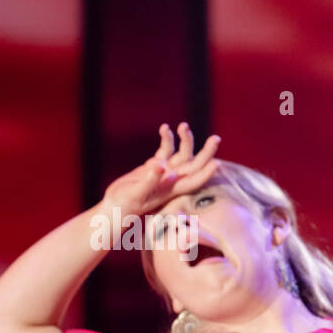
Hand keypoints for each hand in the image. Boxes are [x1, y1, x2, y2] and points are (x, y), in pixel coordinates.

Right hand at [100, 122, 220, 220]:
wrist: (115, 206)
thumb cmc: (125, 203)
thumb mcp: (137, 192)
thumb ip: (150, 180)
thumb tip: (161, 165)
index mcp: (171, 189)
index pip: (195, 181)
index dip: (206, 173)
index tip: (216, 162)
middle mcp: (172, 180)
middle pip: (195, 165)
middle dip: (207, 152)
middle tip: (216, 138)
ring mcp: (164, 172)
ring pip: (182, 154)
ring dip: (185, 140)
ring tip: (183, 125)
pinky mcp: (154, 166)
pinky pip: (165, 150)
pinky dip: (167, 139)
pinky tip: (164, 127)